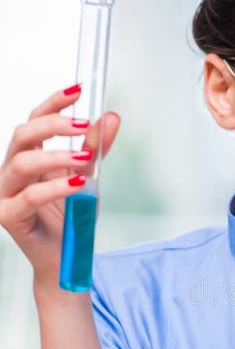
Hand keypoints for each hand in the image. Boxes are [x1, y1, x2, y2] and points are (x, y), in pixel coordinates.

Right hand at [0, 86, 119, 287]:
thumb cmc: (71, 219)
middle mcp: (11, 172)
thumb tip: (110, 116)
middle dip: (53, 124)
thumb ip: (96, 148)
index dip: (53, 103)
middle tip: (82, 124)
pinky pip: (30, 197)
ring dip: (57, 156)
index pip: (34, 121)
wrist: (67, 259)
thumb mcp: (89, 177)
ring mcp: (5, 194)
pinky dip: (56, 187)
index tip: (78, 89)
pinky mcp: (9, 216)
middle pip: (23, 135)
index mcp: (27, 158)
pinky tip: (78, 184)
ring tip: (85, 158)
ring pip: (22, 162)